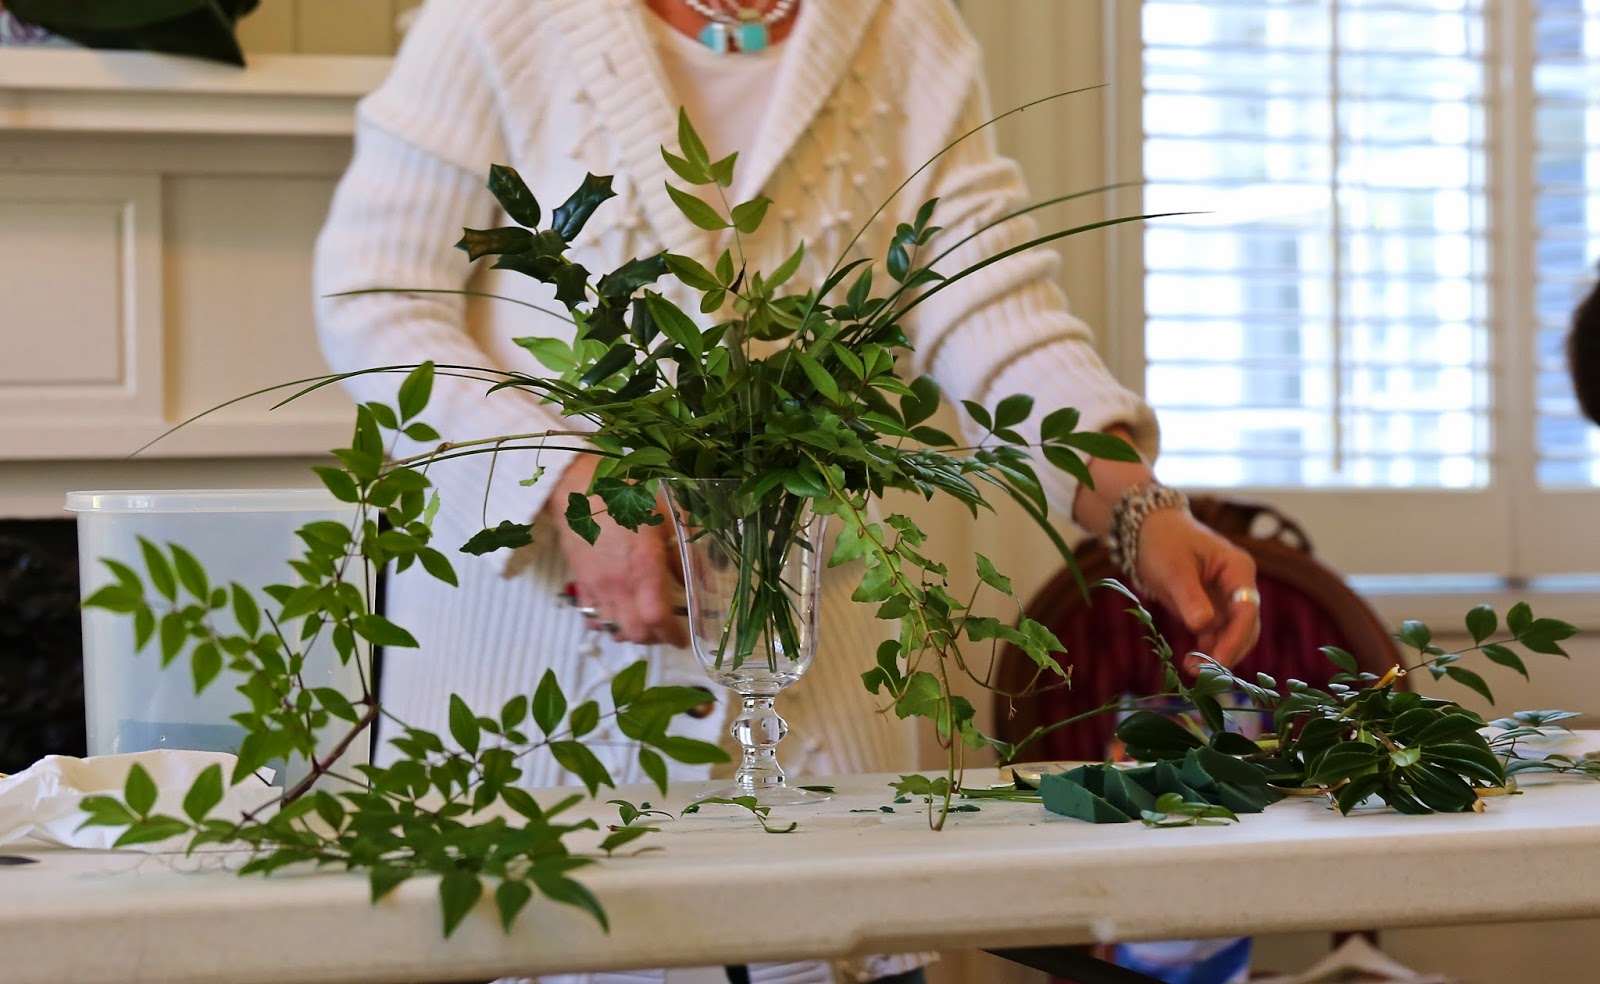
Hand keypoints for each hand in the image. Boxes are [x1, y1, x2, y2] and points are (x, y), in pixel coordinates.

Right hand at [544, 457, 688, 646]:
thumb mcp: (668, 518)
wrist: (579, 486)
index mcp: (644, 568)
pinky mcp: (580, 582)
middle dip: (653, 638)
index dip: (672, 635)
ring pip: (613, 628)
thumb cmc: (628, 496)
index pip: (657, 618)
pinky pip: (592, 616)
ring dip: (630, 632)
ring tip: (644, 623)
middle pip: (634, 632)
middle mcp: (619, 585)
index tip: (683, 639)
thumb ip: (687, 554)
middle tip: (666, 630)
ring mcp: (596, 586)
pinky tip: (617, 612)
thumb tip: (707, 582)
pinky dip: (607, 622)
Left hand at [1133, 508, 1259, 672]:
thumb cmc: (1163, 542)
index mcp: (1238, 569)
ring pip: (1232, 635)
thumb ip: (1189, 597)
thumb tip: (1203, 626)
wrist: (1147, 531)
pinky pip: (1216, 635)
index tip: (1218, 661)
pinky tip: (1190, 664)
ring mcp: (1226, 598)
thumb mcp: (1174, 569)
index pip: (1247, 609)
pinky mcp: (1212, 609)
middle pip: (1246, 626)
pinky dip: (1207, 650)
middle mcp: (1238, 585)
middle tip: (1203, 673)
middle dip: (1229, 651)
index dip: (1235, 638)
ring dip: (1217, 655)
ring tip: (1191, 670)